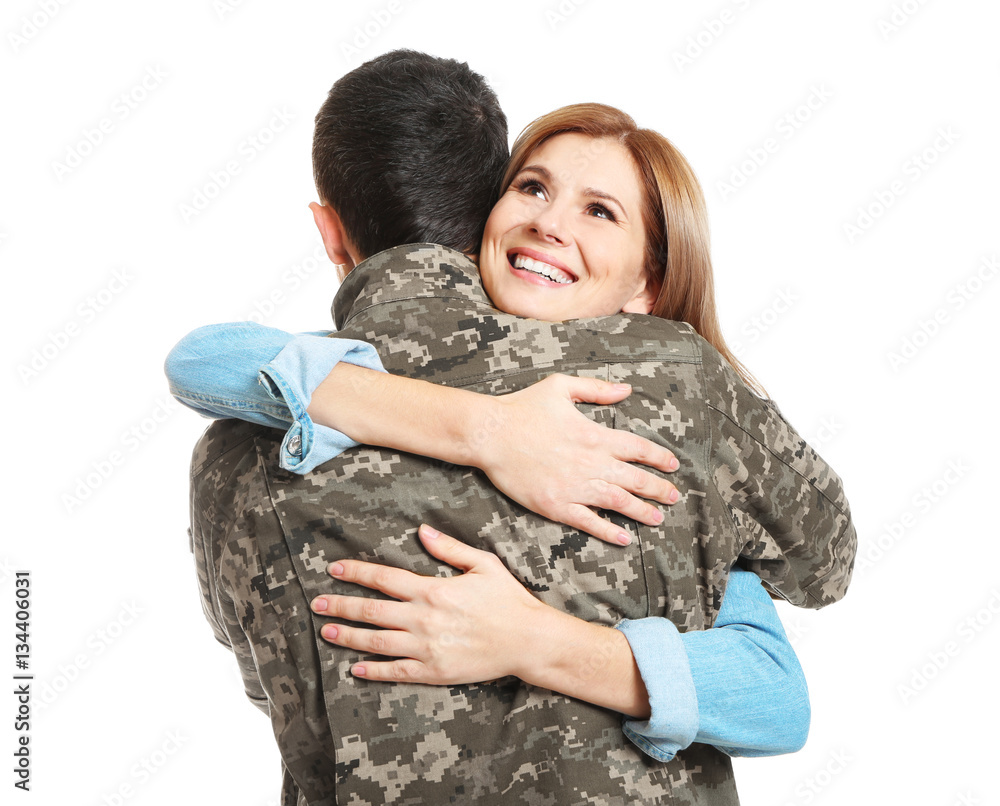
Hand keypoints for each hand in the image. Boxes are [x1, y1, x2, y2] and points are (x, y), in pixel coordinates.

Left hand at [311, 525, 545, 683]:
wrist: (528, 640)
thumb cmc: (508, 599)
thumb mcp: (482, 564)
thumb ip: (449, 548)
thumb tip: (422, 531)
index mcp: (433, 590)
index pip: (384, 578)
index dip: (356, 573)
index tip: (335, 569)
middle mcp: (424, 619)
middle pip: (371, 611)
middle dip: (341, 606)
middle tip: (317, 604)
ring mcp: (427, 648)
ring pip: (376, 642)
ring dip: (348, 637)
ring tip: (327, 632)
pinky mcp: (434, 671)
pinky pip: (396, 672)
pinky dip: (373, 670)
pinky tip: (356, 668)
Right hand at [472, 374, 679, 545]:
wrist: (489, 434)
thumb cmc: (523, 407)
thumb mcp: (561, 386)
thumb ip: (597, 389)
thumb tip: (626, 390)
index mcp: (594, 435)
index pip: (637, 448)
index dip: (658, 458)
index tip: (672, 465)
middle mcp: (590, 463)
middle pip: (635, 479)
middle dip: (658, 489)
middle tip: (674, 496)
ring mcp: (574, 487)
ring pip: (618, 503)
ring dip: (642, 511)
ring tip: (658, 518)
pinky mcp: (555, 505)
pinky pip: (589, 522)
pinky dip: (609, 531)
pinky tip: (624, 537)